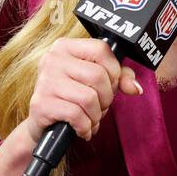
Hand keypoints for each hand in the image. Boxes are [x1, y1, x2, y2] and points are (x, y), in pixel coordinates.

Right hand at [24, 38, 141, 145]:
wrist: (43, 124)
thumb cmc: (72, 98)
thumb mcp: (95, 82)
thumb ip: (119, 78)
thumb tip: (135, 88)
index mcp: (65, 47)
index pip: (101, 49)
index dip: (114, 71)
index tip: (111, 85)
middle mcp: (52, 59)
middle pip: (97, 75)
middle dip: (107, 97)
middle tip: (101, 107)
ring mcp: (45, 81)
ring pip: (89, 98)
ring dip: (96, 115)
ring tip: (91, 119)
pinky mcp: (41, 104)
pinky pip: (76, 115)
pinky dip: (85, 127)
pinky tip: (82, 129)